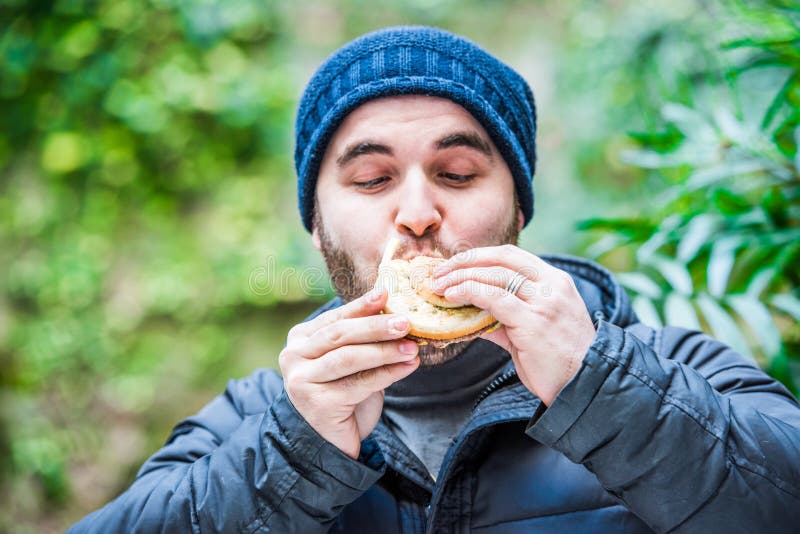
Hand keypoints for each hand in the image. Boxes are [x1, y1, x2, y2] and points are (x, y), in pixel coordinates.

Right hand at [278, 288, 419, 458]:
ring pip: (349, 358)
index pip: (335, 318)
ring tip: (411, 347)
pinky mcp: (317, 404)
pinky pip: (359, 383)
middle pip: (340, 334)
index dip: (361, 306)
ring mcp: (302, 381)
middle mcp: (293, 357)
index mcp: (300, 339)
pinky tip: (408, 366)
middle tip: (405, 322)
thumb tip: (390, 305)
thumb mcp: (350, 359)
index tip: (386, 294)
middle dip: (376, 326)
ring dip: (384, 350)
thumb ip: (361, 337)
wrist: (330, 441)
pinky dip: (388, 373)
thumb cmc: (343, 394)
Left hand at [433, 245, 595, 405]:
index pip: (511, 255)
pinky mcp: (533, 321)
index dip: (479, 256)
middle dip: (465, 262)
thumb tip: (471, 313)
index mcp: (555, 281)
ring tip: (438, 286)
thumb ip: (506, 317)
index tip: (455, 264)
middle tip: (439, 272)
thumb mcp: (534, 330)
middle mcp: (552, 285)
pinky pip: (493, 298)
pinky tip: (452, 297)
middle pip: (500, 259)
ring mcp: (544, 302)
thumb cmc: (559, 363)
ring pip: (494, 275)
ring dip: (460, 277)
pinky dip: (468, 292)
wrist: (586, 387)